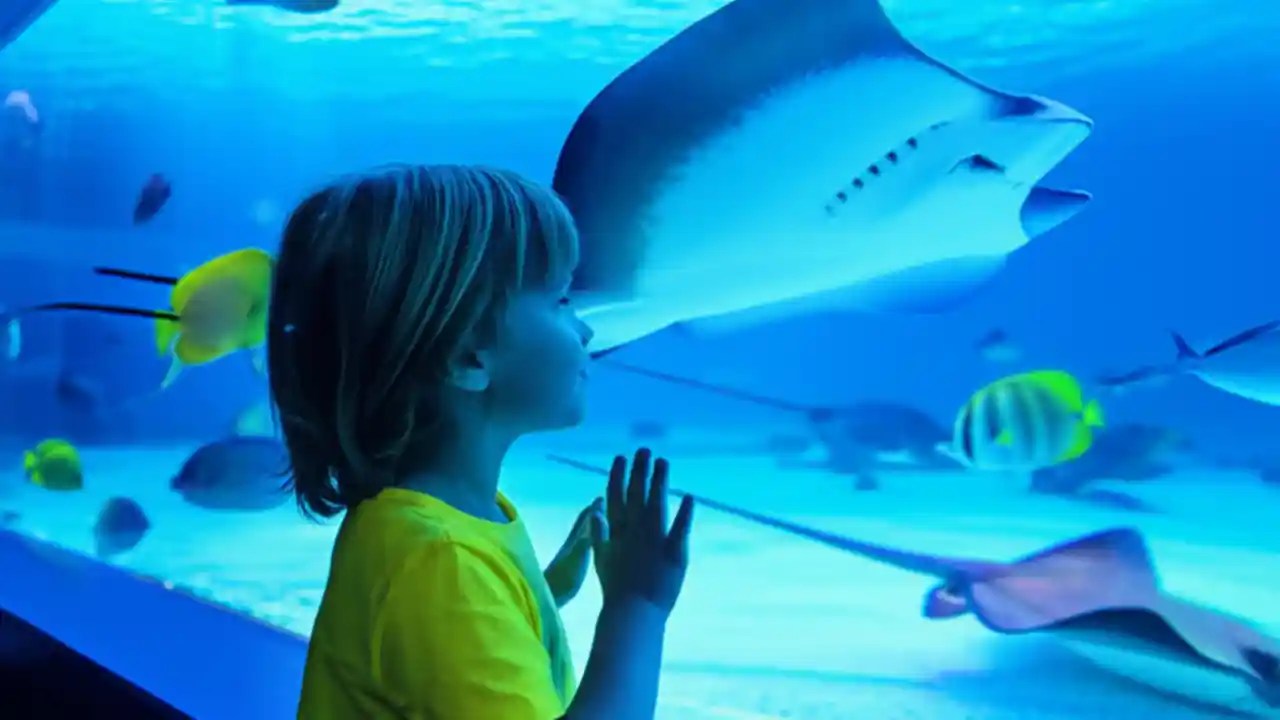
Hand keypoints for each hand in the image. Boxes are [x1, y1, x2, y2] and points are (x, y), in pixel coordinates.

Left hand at [544, 497, 605, 607]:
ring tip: (601, 521)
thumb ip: (587, 539)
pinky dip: (590, 541)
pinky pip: (583, 548)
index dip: (594, 508)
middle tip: (602, 503)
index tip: (603, 496)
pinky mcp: (569, 567)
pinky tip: (591, 547)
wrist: (546, 598)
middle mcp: (571, 545)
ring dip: (591, 526)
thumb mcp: (578, 558)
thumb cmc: (563, 580)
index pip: (585, 519)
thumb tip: (596, 516)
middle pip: (582, 524)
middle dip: (592, 513)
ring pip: (582, 535)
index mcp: (574, 541)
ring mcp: (569, 556)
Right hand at [593, 448, 693, 613]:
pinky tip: (688, 497)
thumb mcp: (602, 560)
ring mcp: (655, 542)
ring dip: (660, 483)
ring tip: (663, 461)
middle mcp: (635, 533)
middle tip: (644, 450)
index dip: (618, 477)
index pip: (616, 498)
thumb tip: (595, 510)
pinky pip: (680, 529)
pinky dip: (684, 513)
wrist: (633, 614)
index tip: (621, 457)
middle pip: (637, 496)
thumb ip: (599, 535)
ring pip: (657, 505)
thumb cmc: (618, 590)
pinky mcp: (674, 554)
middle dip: (640, 471)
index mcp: (617, 533)